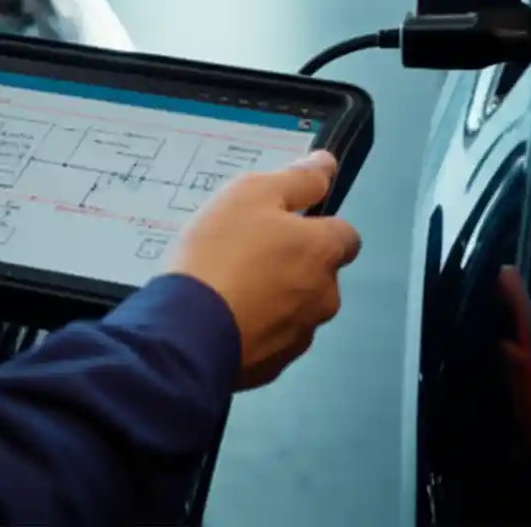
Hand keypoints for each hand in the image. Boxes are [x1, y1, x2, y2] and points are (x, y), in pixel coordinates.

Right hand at [170, 150, 360, 388]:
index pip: (345, 234)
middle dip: (291, 264)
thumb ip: (296, 179)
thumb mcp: (250, 194)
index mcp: (323, 251)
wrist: (185, 330)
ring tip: (228, 287)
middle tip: (245, 252)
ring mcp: (300, 334)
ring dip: (273, 297)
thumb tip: (326, 165)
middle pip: (319, 273)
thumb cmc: (218, 256)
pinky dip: (255, 326)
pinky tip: (223, 316)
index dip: (316, 225)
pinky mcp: (275, 364)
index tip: (284, 223)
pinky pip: (272, 337)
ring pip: (296, 307)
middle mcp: (323, 295)